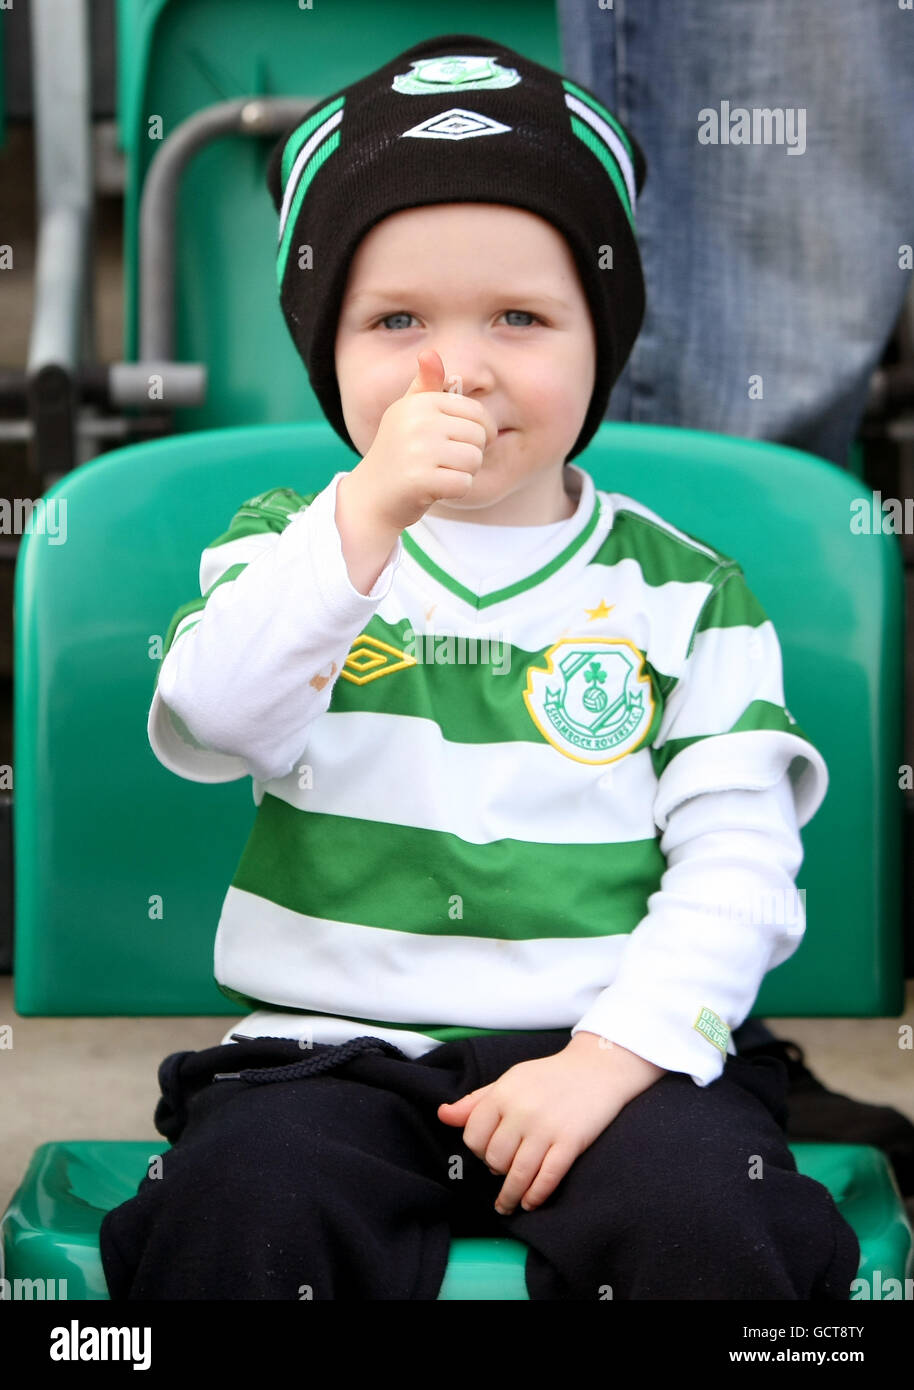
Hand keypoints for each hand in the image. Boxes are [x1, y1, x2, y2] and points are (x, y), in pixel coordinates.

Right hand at [344, 348, 497, 534]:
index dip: (479, 432)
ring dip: (463, 473)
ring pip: (474, 461)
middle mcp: (416, 421)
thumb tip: (429, 353)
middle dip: (470, 454)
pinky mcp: (420, 480)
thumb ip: (425, 386)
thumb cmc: (399, 454)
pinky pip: (464, 484)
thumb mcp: (408, 415)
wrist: (372, 497)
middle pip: (479, 437)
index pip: (477, 412)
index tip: (458, 442)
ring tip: (437, 474)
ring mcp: (417, 450)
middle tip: (443, 462)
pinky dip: (455, 491)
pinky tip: (434, 489)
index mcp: (418, 402)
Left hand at [437, 1033, 666, 1215]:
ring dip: (510, 1196)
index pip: (473, 1135)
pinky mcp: (571, 1142)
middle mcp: (522, 1111)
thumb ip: (476, 1101)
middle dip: (497, 1170)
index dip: (477, 1150)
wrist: (598, 1069)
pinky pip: (546, 1178)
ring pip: (518, 1175)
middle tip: (504, 1170)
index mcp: (503, 1093)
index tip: (487, 1153)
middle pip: (494, 1159)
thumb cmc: (549, 1077)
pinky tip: (530, 1202)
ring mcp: (547, 1128)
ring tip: (508, 1205)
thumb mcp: (510, 1080)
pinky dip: (535, 1195)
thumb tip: (443, 1116)